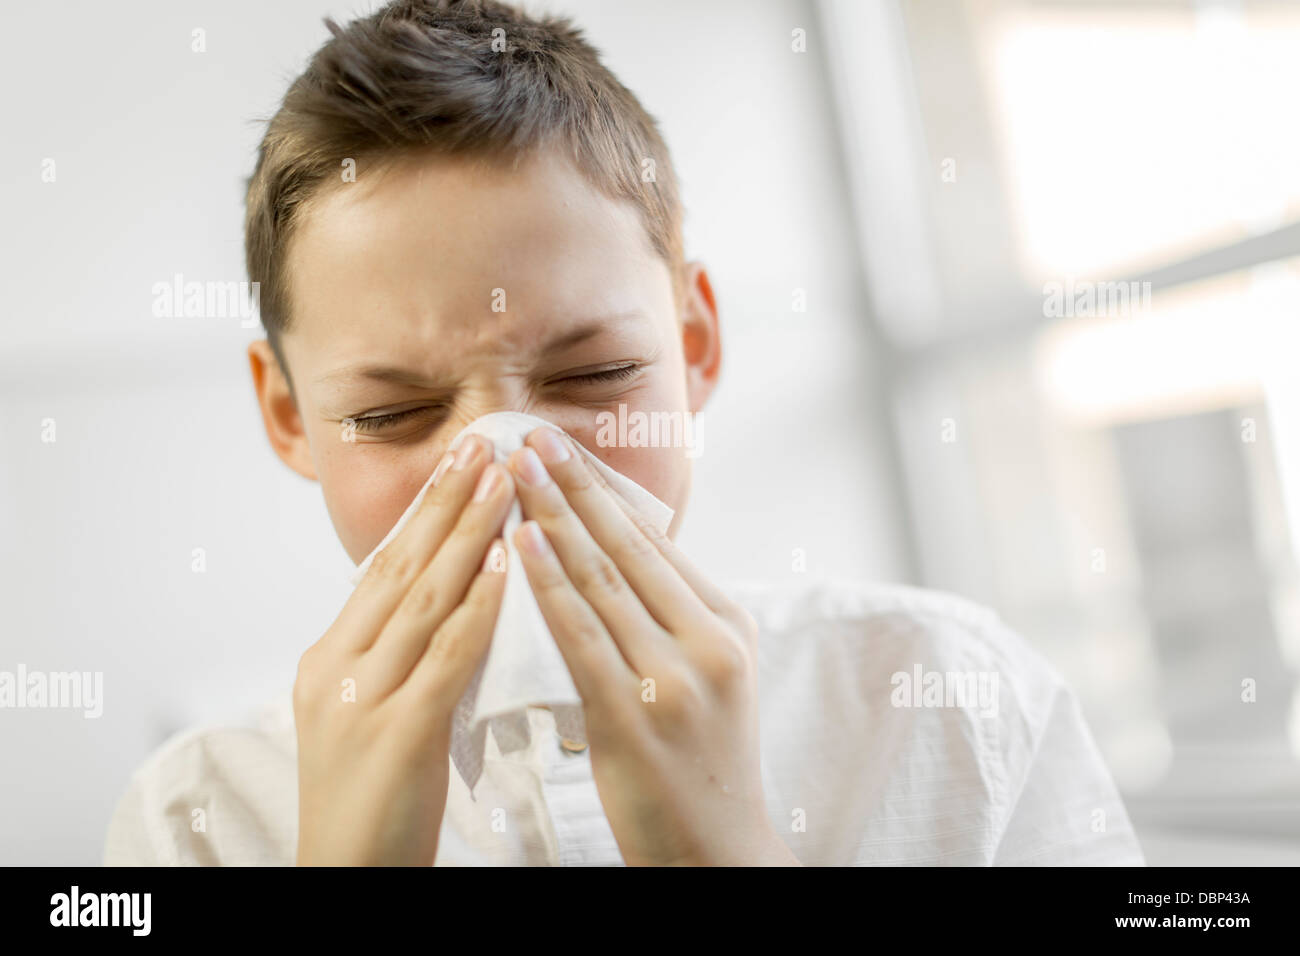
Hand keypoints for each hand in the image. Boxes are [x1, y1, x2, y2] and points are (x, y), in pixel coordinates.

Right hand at [294, 435, 513, 865]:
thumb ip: (397, 653)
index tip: (461, 461)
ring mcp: (362, 697)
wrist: (344, 878)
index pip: (384, 567)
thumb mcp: (369, 711)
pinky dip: (477, 606)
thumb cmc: (371, 801)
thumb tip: (447, 598)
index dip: (425, 511)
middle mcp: (338, 666)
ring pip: (423, 598)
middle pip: (401, 566)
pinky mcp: (395, 733)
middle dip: (447, 501)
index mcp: (330, 657)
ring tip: (504, 480)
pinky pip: (444, 656)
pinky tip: (506, 567)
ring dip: (468, 533)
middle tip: (485, 444)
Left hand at [505, 428, 799, 865]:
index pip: (656, 543)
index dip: (603, 490)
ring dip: (553, 516)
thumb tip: (619, 555)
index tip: (561, 447)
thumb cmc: (699, 764)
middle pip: (629, 546)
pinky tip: (520, 543)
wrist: (716, 853)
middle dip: (575, 484)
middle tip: (530, 434)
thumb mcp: (710, 678)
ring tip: (514, 469)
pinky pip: (582, 635)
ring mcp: (676, 677)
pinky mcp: (636, 716)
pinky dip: (548, 583)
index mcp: (727, 624)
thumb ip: (673, 617)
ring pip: (603, 579)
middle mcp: (709, 641)